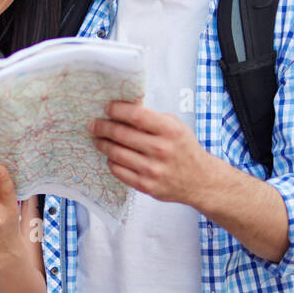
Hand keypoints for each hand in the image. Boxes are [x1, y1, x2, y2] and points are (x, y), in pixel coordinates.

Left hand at [90, 100, 212, 205]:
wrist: (199, 180)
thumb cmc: (184, 149)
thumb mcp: (176, 127)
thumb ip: (152, 118)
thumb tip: (125, 106)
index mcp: (170, 131)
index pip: (136, 115)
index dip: (117, 109)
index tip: (108, 107)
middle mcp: (161, 150)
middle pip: (121, 134)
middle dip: (102, 126)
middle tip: (93, 124)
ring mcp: (153, 170)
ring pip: (115, 153)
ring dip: (102, 143)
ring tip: (97, 138)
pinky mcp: (146, 185)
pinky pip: (118, 171)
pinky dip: (111, 161)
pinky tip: (111, 156)